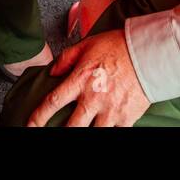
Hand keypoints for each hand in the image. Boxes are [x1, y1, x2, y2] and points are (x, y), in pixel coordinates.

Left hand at [26, 30, 150, 126]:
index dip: (38, 117)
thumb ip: (66, 58)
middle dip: (62, 133)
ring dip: (87, 132)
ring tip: (87, 127)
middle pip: (71, 128)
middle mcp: (93, 99)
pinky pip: (115, 133)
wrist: (149, 52)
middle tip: (57, 133)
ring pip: (93, 134)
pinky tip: (107, 126)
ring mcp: (110, 111)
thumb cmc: (118, 46)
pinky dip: (110, 130)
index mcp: (80, 80)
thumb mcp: (87, 45)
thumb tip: (51, 71)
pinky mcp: (127, 118)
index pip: (52, 102)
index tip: (29, 126)